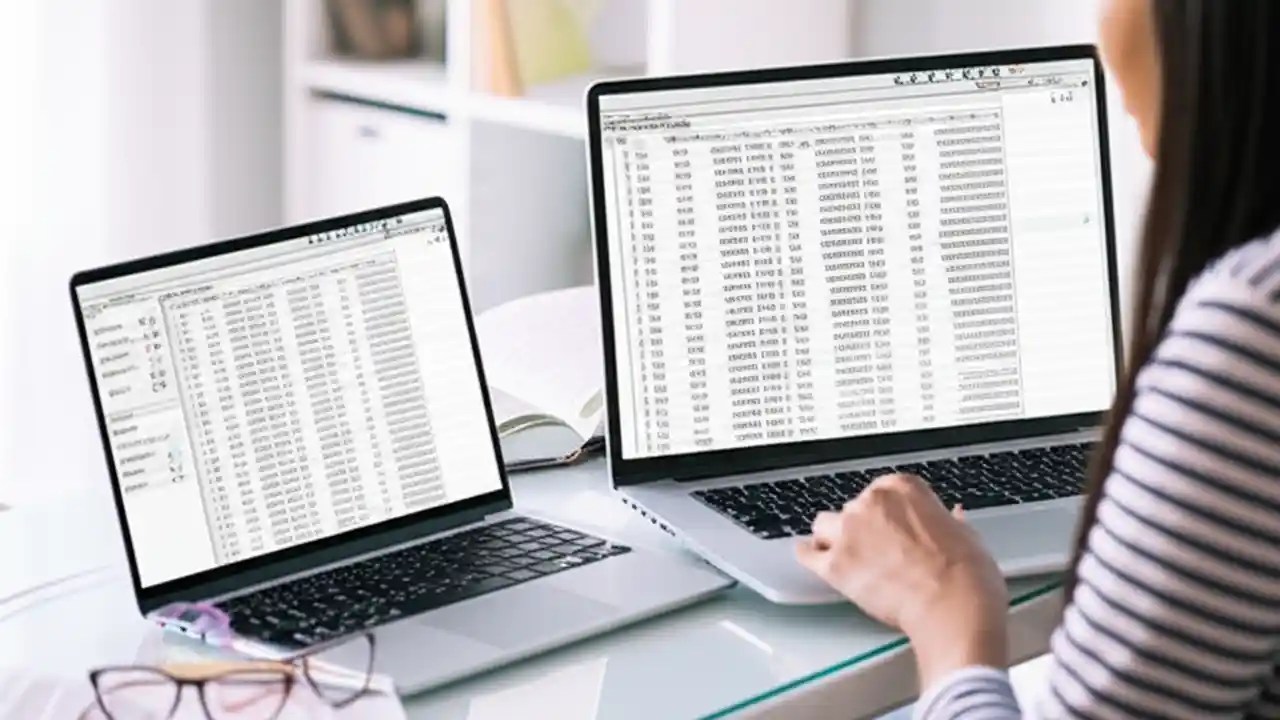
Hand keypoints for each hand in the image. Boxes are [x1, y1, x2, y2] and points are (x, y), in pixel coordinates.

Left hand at [796, 473, 1009, 685]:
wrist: (953, 606)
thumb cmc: (966, 574)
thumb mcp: (967, 535)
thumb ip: (948, 522)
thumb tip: (952, 518)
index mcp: (902, 488)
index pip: (881, 491)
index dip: (886, 513)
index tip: (890, 527)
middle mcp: (870, 504)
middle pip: (853, 509)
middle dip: (862, 528)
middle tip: (877, 551)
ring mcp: (848, 533)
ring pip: (825, 526)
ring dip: (832, 537)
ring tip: (844, 554)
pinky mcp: (834, 566)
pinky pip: (806, 554)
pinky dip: (809, 556)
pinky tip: (812, 559)